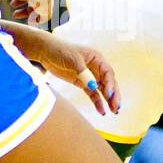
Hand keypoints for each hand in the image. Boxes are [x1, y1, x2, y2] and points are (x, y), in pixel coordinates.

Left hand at [1, 22, 120, 115]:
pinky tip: (102, 111)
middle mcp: (96, 68)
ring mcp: (90, 76)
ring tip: (114, 111)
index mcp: (97, 59)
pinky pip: (93, 94)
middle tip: (117, 107)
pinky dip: (97, 102)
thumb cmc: (60, 50)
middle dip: (114, 95)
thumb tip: (93, 85)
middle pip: (109, 82)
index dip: (110, 84)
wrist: (45, 52)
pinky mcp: (82, 83)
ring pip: (103, 89)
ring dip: (109, 100)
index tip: (109, 95)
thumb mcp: (72, 60)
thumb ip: (83, 72)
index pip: (108, 73)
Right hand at [2, 0, 50, 24]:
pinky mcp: (48, 10)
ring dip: (25, 14)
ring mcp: (45, 2)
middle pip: (31, 5)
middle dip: (22, 10)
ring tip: (14, 15)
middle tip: (14, 14)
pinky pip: (43, 18)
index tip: (11, 3)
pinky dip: (36, 20)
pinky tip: (29, 21)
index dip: (18, 0)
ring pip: (36, 11)